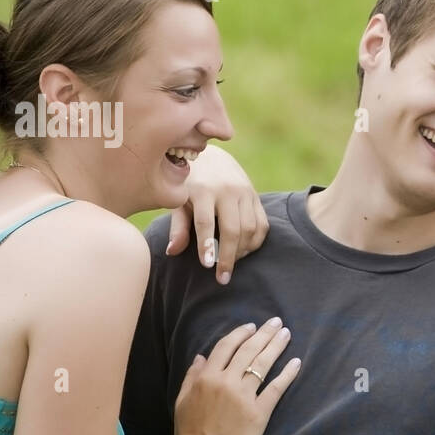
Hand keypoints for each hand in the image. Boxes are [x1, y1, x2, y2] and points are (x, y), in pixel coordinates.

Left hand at [166, 145, 269, 284]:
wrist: (211, 156)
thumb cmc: (188, 183)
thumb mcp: (178, 199)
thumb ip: (177, 225)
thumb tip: (172, 252)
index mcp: (203, 189)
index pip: (205, 222)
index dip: (206, 245)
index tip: (207, 266)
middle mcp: (227, 189)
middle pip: (232, 229)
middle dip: (228, 256)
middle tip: (222, 278)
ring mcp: (245, 192)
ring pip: (250, 228)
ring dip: (241, 252)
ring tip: (230, 264)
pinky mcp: (256, 196)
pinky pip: (262, 224)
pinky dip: (255, 242)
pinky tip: (243, 252)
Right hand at [172, 318, 301, 434]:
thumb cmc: (189, 433)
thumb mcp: (182, 401)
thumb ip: (192, 376)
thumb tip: (202, 356)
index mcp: (206, 378)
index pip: (226, 346)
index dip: (240, 333)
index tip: (252, 326)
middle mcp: (226, 382)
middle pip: (249, 350)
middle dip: (264, 333)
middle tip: (277, 323)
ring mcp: (244, 397)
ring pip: (263, 364)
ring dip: (276, 346)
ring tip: (286, 334)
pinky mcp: (259, 413)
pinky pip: (276, 388)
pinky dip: (288, 373)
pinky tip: (296, 362)